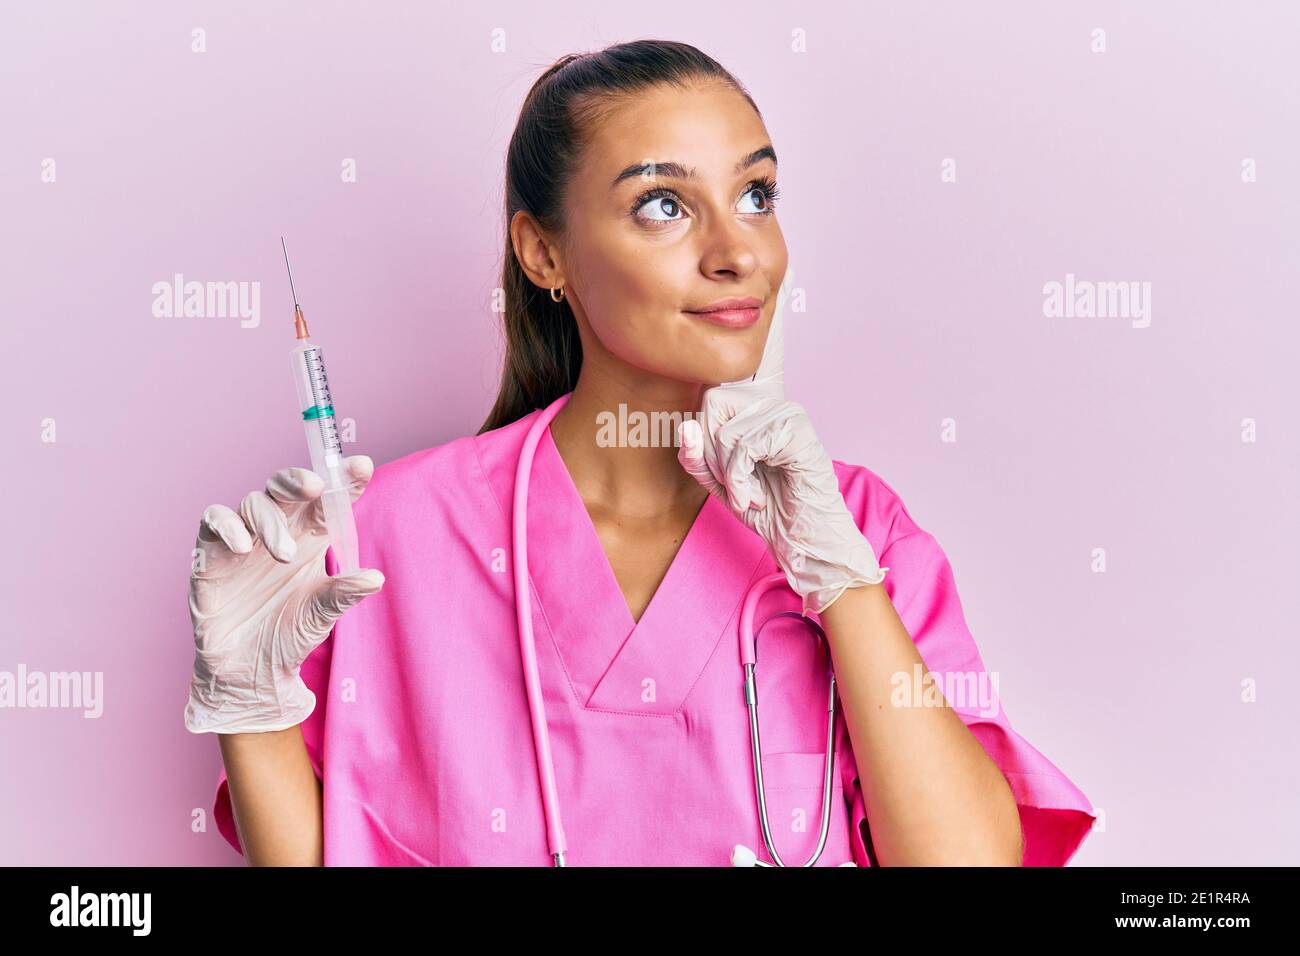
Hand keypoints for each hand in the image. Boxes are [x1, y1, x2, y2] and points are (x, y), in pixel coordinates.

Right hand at [184, 456, 383, 733]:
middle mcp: (279, 531)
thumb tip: (375, 578)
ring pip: (253, 502)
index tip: (362, 466)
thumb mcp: (321, 616)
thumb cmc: (288, 637)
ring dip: (270, 520)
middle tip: (316, 486)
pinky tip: (242, 547)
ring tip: (284, 554)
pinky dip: (227, 525)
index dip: (344, 480)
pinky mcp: (211, 554)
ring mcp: (244, 539)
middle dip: (300, 480)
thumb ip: (343, 593)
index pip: (329, 501)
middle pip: (287, 488)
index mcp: (311, 540)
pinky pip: (213, 521)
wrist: (248, 672)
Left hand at [677, 274, 887, 614]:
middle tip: (731, 482)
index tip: (705, 372)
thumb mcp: (724, 486)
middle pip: (715, 401)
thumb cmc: (773, 516)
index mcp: (757, 413)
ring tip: (744, 496)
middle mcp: (774, 408)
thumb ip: (702, 457)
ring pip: (728, 423)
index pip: (716, 389)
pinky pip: (748, 444)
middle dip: (710, 445)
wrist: (815, 550)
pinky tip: (752, 500)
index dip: (704, 393)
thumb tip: (685, 426)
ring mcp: (789, 420)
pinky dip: (738, 476)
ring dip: (724, 466)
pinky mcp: (799, 439)